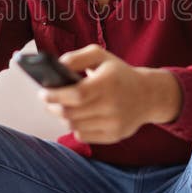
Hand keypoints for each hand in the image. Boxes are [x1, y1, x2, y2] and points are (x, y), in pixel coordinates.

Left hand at [38, 44, 181, 143]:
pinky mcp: (114, 136)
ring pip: (75, 126)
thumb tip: (57, 66)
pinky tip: (77, 117)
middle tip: (47, 102)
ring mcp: (114, 123)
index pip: (76, 94)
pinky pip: (84, 136)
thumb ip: (77, 57)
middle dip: (53, 108)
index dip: (55, 96)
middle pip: (71, 113)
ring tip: (61, 108)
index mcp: (108, 82)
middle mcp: (113, 105)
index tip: (43, 93)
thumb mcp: (100, 56)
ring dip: (63, 117)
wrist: (148, 95)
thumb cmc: (118, 73)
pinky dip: (75, 127)